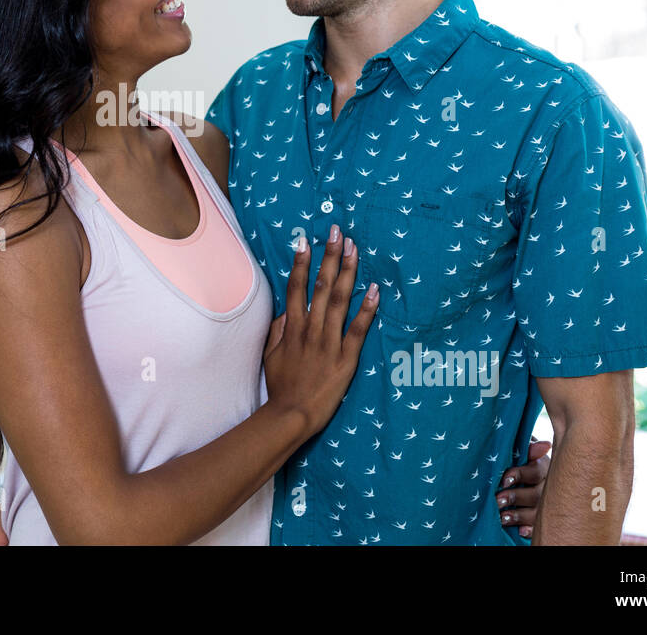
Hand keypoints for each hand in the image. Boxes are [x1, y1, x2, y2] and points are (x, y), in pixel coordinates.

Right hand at [262, 224, 377, 438]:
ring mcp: (329, 342)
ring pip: (338, 300)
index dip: (301, 262)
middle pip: (320, 285)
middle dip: (329, 256)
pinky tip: (374, 289)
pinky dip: (366, 309)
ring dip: (347, 272)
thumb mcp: (271, 354)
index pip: (296, 287)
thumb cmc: (281, 385)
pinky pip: (358, 330)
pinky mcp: (346, 359)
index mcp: (292, 327)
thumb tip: (287, 309)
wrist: (291, 414)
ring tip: (354, 248)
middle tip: (337, 232)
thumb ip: (279, 329)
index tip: (305, 240)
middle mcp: (310, 329)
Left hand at [497, 439, 551, 538]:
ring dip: (519, 515)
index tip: (504, 480)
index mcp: (543, 466)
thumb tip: (546, 445)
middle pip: (536, 494)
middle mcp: (547, 486)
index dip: (519, 475)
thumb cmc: (519, 456)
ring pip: (536, 512)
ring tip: (502, 517)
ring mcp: (546, 504)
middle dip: (516, 497)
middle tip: (498, 500)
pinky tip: (520, 531)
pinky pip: (538, 527)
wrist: (522, 468)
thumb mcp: (521, 449)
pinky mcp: (541, 518)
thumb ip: (528, 447)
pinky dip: (530, 530)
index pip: (535, 471)